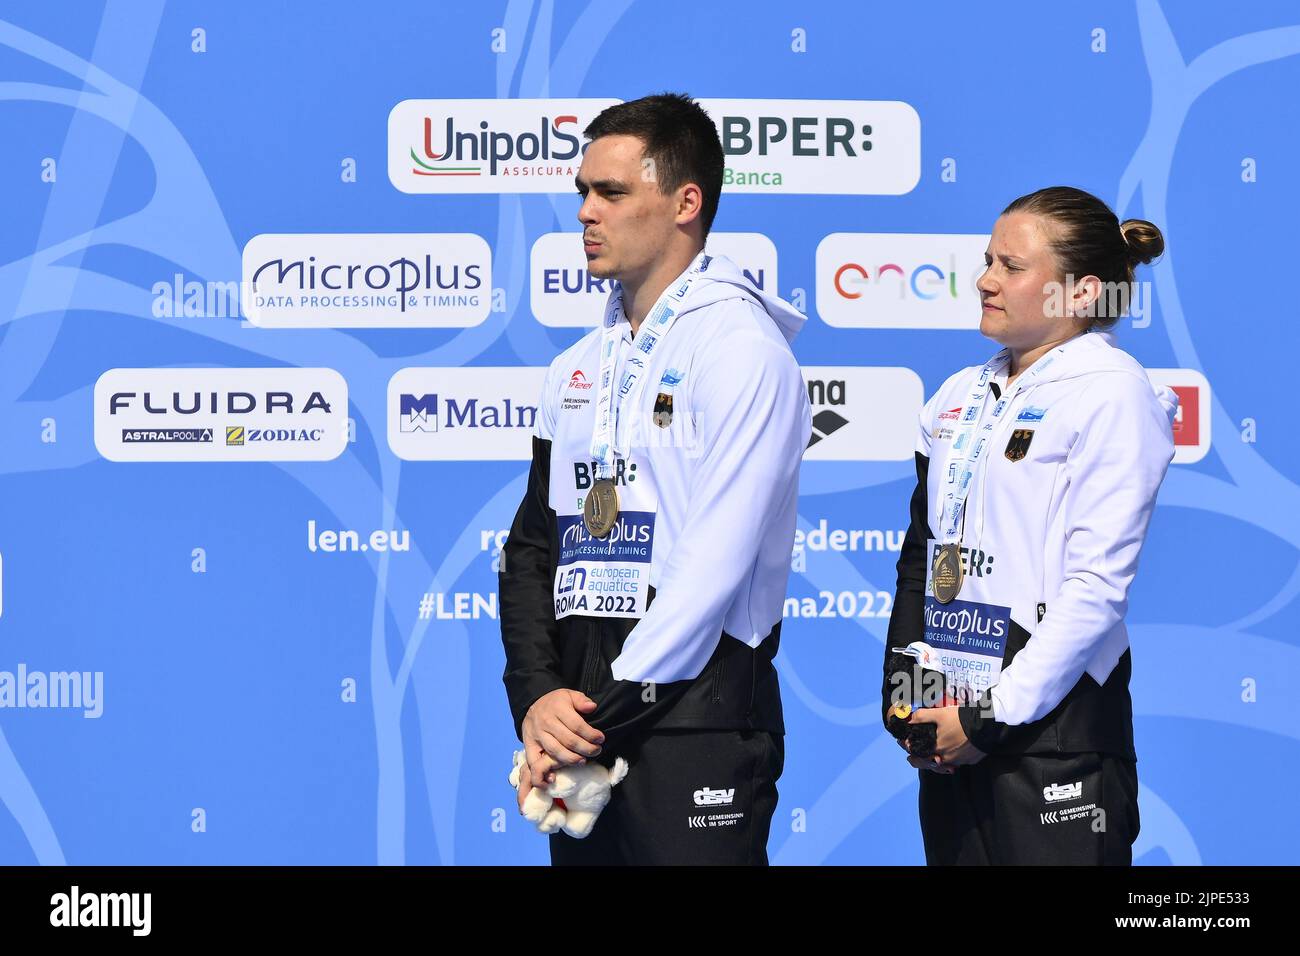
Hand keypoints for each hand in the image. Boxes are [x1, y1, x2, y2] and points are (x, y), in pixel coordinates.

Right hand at [520, 689, 603, 806]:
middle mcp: (546, 722)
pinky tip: (553, 779)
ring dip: (571, 760)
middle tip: (596, 751)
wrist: (533, 705)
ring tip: (583, 761)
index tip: (601, 739)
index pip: (577, 725)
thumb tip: (592, 707)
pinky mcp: (529, 745)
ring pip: (555, 751)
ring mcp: (537, 735)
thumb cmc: (556, 703)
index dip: (591, 734)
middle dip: (586, 748)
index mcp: (557, 708)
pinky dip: (542, 772)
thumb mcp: (569, 695)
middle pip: (568, 740)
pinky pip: (534, 761)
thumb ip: (581, 700)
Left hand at [906, 706, 985, 771]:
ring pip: (946, 763)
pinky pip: (959, 761)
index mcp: (937, 749)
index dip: (912, 753)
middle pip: (932, 763)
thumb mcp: (939, 714)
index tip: (908, 751)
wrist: (985, 725)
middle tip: (916, 756)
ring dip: (940, 758)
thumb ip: (922, 717)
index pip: (920, 758)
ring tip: (936, 751)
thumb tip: (909, 720)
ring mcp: (960, 761)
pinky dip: (955, 756)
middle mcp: (947, 759)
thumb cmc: (961, 720)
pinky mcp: (970, 760)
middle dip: (925, 758)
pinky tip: (954, 749)